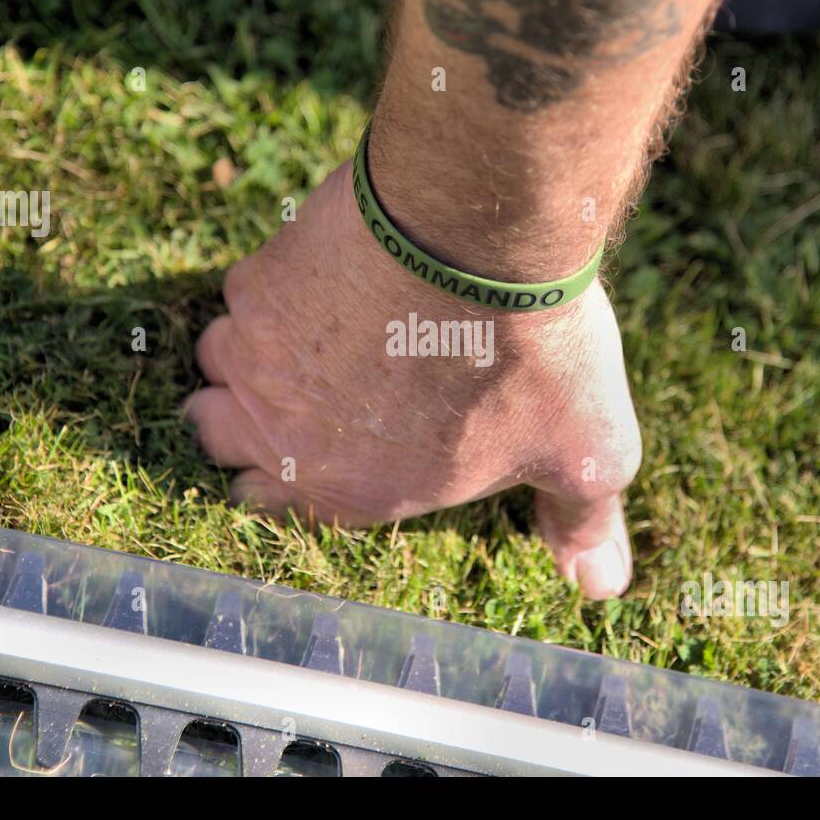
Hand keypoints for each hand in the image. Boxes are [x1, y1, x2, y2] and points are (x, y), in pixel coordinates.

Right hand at [187, 162, 641, 598]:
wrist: (482, 233)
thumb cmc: (532, 353)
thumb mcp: (583, 451)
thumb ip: (580, 524)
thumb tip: (602, 585)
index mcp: (348, 491)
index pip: (267, 508)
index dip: (285, 481)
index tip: (318, 451)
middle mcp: (283, 432)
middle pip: (216, 435)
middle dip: (243, 421)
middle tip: (300, 390)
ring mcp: (259, 352)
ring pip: (217, 363)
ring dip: (249, 355)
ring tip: (310, 333)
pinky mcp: (259, 279)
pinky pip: (239, 294)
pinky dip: (270, 289)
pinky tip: (324, 275)